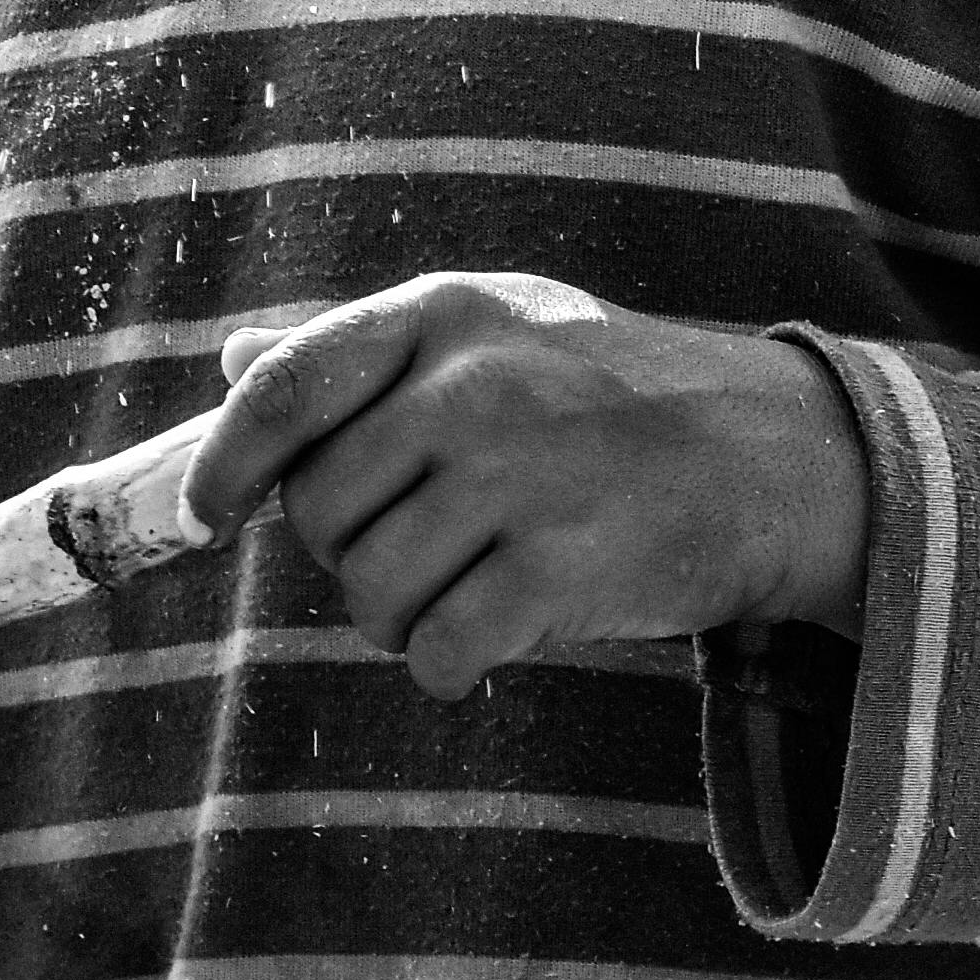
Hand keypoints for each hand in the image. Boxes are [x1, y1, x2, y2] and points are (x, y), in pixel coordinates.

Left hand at [178, 271, 869, 700]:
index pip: (287, 390)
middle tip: (425, 547)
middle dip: (352, 552)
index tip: (208, 514)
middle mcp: (474, 386)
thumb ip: (363, 353)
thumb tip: (233, 360)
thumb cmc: (612, 396)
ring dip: (404, 616)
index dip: (225, 463)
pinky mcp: (559, 569)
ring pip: (369, 592)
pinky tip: (498, 635)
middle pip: (320, 512)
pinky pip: (438, 651)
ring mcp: (519, 476)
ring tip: (470, 586)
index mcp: (444, 314)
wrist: (771, 457)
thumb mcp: (494, 333)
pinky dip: (451, 664)